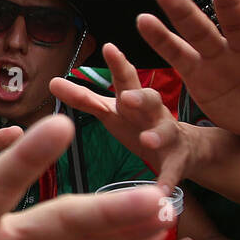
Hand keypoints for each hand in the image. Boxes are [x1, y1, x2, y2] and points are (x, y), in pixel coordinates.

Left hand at [50, 42, 193, 188]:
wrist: (186, 148)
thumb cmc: (140, 124)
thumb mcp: (112, 111)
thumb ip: (85, 98)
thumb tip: (53, 81)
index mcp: (134, 101)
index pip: (125, 79)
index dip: (118, 64)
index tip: (109, 47)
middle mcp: (154, 113)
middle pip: (151, 99)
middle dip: (141, 96)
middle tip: (128, 97)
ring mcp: (169, 136)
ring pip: (166, 132)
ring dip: (156, 135)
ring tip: (146, 140)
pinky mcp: (178, 161)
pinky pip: (173, 172)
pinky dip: (167, 181)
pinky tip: (160, 191)